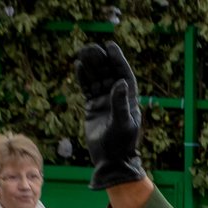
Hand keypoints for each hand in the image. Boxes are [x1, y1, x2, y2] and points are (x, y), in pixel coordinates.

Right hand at [74, 41, 146, 189]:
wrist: (110, 161)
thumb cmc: (121, 145)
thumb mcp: (122, 124)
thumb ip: (121, 103)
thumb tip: (121, 82)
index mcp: (130, 100)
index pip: (124, 75)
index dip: (118, 60)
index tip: (110, 46)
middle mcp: (117, 99)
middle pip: (109, 74)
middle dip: (101, 60)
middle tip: (91, 48)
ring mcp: (104, 102)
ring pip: (97, 79)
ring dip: (90, 66)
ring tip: (82, 52)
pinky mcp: (93, 108)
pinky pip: (87, 89)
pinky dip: (83, 78)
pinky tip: (77, 66)